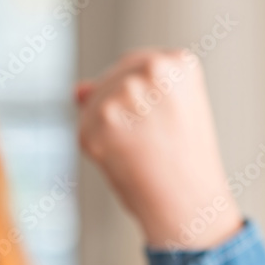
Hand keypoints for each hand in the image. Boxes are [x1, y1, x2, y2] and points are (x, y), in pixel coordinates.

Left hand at [75, 48, 242, 249]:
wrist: (186, 201)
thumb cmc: (182, 158)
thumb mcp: (167, 111)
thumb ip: (123, 90)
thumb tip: (77, 90)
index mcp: (176, 63)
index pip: (133, 65)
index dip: (137, 97)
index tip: (153, 119)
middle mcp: (150, 71)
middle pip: (108, 81)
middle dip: (118, 110)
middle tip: (148, 141)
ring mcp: (123, 95)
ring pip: (92, 105)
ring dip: (105, 129)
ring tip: (139, 149)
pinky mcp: (99, 122)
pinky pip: (84, 129)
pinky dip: (95, 147)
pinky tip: (122, 159)